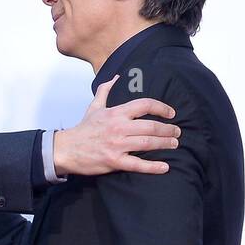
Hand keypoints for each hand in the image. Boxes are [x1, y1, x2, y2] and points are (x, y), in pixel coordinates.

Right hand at [52, 77, 179, 176]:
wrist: (67, 149)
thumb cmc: (83, 129)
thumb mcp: (94, 106)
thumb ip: (106, 90)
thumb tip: (116, 77)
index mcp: (116, 112)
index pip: (145, 105)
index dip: (161, 108)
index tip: (171, 113)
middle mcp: (119, 127)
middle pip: (150, 126)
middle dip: (168, 129)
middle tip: (177, 132)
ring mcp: (117, 145)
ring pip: (147, 143)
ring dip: (164, 143)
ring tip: (174, 144)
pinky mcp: (114, 161)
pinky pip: (137, 164)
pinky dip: (153, 167)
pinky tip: (165, 167)